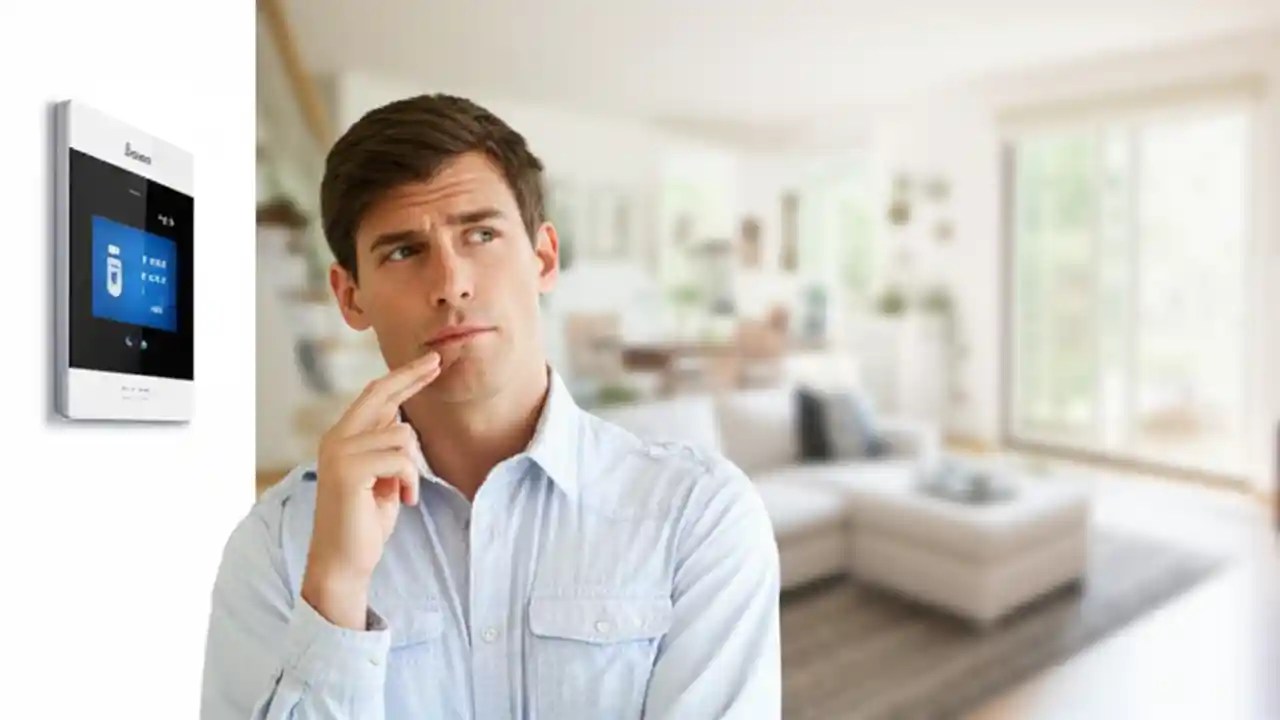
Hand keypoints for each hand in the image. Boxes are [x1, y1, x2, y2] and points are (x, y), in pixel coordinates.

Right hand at [301, 351, 441, 628]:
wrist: (344, 562)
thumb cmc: (365, 522)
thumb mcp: (381, 478)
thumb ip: (385, 450)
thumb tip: (402, 424)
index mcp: (341, 438)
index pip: (373, 396)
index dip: (402, 377)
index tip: (430, 363)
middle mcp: (335, 438)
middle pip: (379, 393)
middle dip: (412, 377)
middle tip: (439, 361)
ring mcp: (339, 452)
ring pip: (402, 435)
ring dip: (413, 467)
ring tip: (405, 493)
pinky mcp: (349, 469)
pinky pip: (401, 459)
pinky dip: (410, 480)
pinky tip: (404, 500)